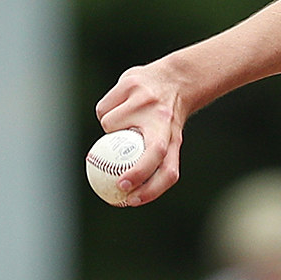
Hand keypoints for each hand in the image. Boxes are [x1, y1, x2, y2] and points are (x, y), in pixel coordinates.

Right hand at [94, 61, 192, 204]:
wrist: (176, 78)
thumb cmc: (167, 115)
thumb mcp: (170, 136)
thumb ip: (156, 160)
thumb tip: (124, 190)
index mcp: (173, 136)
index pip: (168, 170)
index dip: (153, 189)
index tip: (132, 200)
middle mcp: (163, 119)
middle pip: (153, 152)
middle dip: (136, 172)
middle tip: (118, 184)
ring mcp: (146, 101)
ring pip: (110, 124)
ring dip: (108, 130)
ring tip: (122, 121)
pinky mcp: (130, 84)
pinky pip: (104, 109)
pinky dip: (104, 112)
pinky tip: (117, 105)